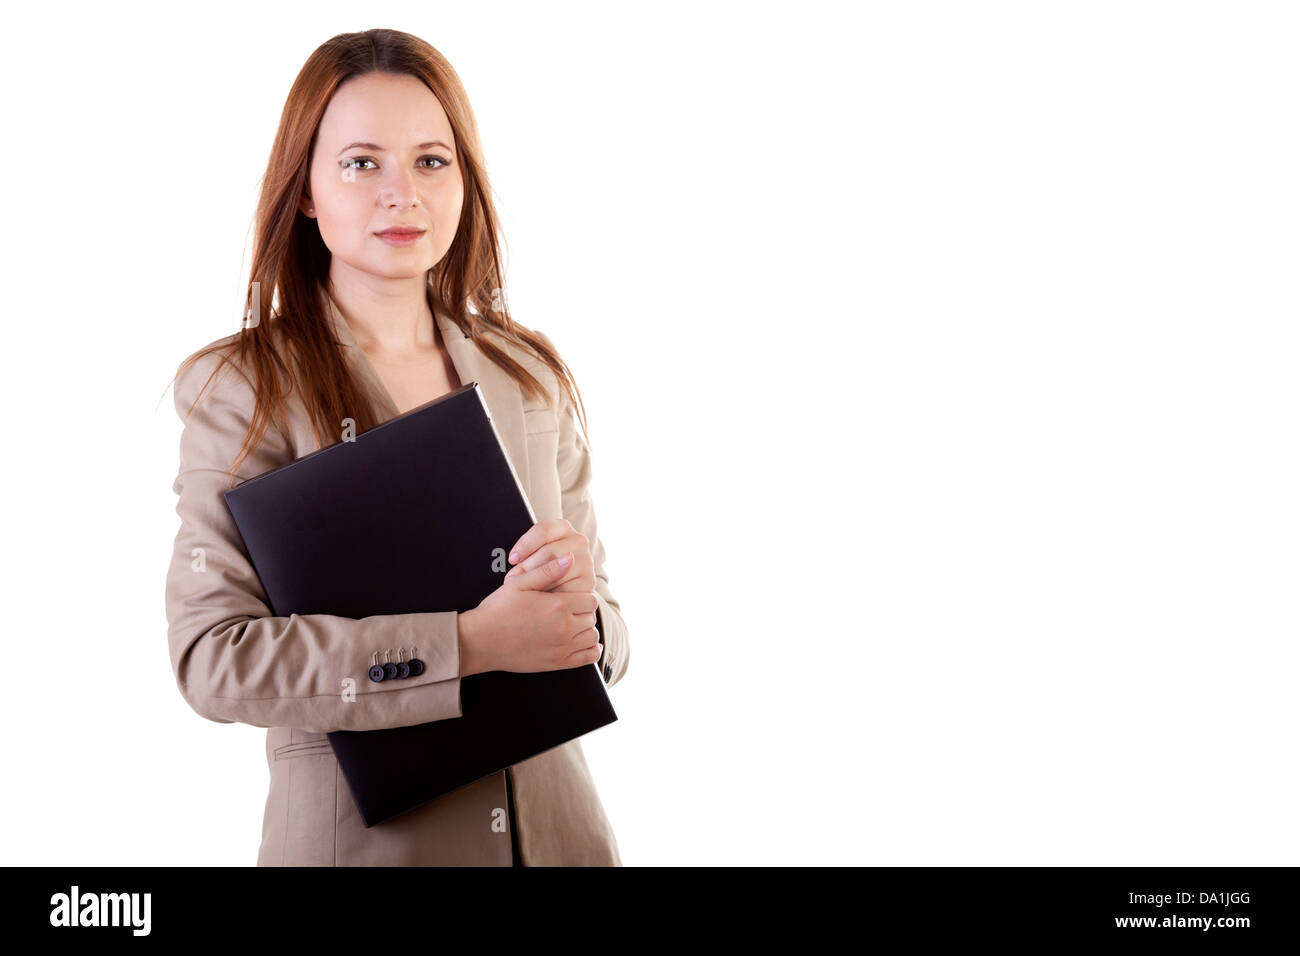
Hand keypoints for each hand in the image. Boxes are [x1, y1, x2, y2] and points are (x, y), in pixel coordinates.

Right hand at [460, 554, 600, 674]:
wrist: (480, 641)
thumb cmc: (497, 610)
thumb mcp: (519, 583)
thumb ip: (547, 570)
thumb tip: (570, 558)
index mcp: (558, 606)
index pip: (590, 599)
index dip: (581, 597)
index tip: (570, 597)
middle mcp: (564, 627)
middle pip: (591, 617)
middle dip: (583, 612)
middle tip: (568, 610)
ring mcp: (563, 648)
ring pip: (592, 636)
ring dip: (585, 629)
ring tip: (570, 624)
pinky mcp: (558, 663)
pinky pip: (589, 656)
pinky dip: (592, 649)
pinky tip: (581, 642)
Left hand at [503, 518, 595, 596]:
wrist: (566, 584)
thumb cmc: (543, 566)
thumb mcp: (534, 551)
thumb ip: (527, 550)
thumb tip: (514, 559)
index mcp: (563, 528)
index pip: (543, 530)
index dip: (525, 545)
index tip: (513, 559)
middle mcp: (578, 541)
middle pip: (549, 552)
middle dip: (528, 568)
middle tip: (512, 579)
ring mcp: (586, 561)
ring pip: (557, 572)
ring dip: (537, 584)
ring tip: (525, 590)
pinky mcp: (588, 582)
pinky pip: (565, 590)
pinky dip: (550, 596)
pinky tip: (541, 599)